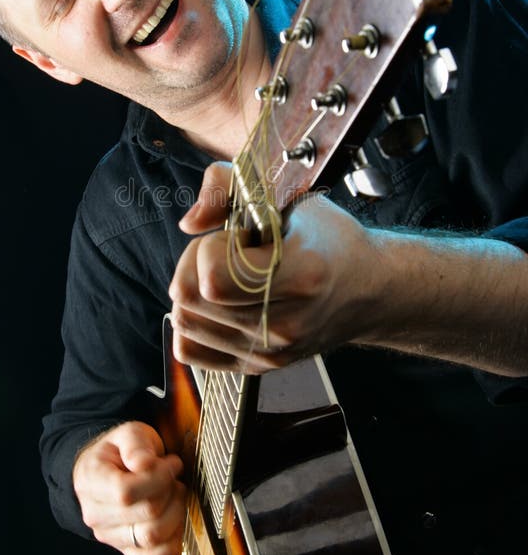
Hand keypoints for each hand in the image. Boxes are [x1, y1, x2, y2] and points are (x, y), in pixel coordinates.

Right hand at [73, 421, 185, 554]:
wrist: (108, 471)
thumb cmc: (120, 452)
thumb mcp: (128, 433)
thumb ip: (136, 444)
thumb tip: (144, 464)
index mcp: (91, 482)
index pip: (126, 492)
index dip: (158, 477)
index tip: (171, 463)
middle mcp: (95, 515)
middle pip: (146, 514)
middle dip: (170, 491)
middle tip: (174, 476)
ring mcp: (110, 537)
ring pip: (152, 538)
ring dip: (175, 513)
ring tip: (174, 494)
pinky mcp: (126, 552)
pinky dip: (171, 542)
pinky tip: (174, 518)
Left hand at [169, 163, 383, 372]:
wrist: (369, 291)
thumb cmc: (333, 241)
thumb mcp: (293, 198)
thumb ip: (230, 188)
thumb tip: (188, 221)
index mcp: (302, 276)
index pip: (213, 279)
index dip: (211, 247)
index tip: (239, 236)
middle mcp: (286, 324)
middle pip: (190, 299)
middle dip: (195, 264)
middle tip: (229, 253)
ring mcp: (271, 352)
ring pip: (185, 324)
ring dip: (194, 292)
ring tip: (229, 277)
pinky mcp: (259, 367)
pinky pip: (191, 351)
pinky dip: (194, 322)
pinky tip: (219, 303)